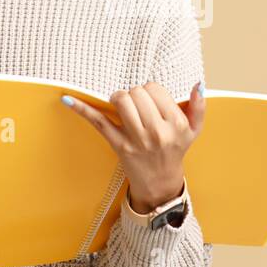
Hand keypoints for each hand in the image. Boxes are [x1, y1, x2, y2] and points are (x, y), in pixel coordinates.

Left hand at [62, 82, 204, 209]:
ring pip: (122, 101)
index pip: (155, 89)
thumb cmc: (175, 150)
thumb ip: (199, 106)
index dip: (150, 91)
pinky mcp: (119, 146)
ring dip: (119, 98)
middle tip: (137, 106)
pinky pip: (99, 122)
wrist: (161, 183)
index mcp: (176, 124)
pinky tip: (67, 100)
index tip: (150, 101)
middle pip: (137, 93)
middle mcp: (157, 132)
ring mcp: (137, 139)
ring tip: (123, 106)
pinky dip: (82, 109)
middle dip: (134, 94)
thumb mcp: (193, 130)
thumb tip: (198, 84)